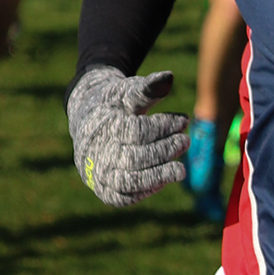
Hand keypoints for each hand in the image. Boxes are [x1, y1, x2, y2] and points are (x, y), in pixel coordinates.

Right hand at [68, 67, 190, 206]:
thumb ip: (147, 89)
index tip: (183, 120)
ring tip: (181, 170)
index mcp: (103, 126)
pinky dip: (145, 190)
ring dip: (159, 176)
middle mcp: (98, 152)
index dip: (164, 126)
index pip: (138, 132)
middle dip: (165, 151)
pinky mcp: (102, 189)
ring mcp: (98, 173)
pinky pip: (123, 197)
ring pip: (129, 182)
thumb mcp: (128, 92)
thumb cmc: (115, 105)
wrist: (87, 121)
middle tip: (185, 141)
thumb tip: (169, 77)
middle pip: (135, 158)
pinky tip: (163, 179)